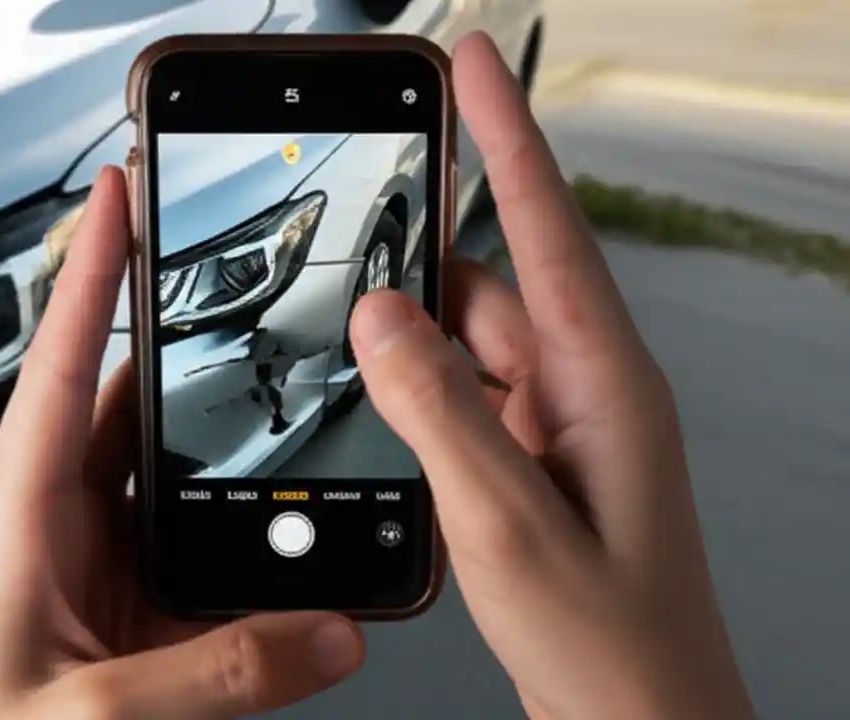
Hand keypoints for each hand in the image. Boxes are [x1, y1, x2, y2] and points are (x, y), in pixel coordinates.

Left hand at [0, 168, 364, 719]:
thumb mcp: (84, 714)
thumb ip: (208, 676)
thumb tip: (322, 636)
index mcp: (21, 519)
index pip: (58, 366)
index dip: (93, 273)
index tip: (119, 197)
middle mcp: (60, 535)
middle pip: (135, 417)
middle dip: (187, 364)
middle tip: (245, 310)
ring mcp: (98, 582)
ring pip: (179, 497)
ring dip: (232, 482)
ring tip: (299, 457)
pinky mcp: (128, 632)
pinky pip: (202, 578)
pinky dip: (249, 573)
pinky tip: (290, 583)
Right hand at [350, 33, 752, 719]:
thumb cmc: (610, 644)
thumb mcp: (507, 524)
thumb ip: (441, 412)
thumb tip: (382, 317)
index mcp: (606, 382)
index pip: (546, 226)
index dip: (506, 133)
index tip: (470, 62)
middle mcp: (588, 388)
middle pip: (494, 279)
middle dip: (424, 251)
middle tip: (358, 227)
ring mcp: (562, 423)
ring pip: (474, 338)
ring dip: (416, 337)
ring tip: (358, 346)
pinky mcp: (535, 458)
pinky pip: (469, 390)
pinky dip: (423, 387)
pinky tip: (387, 408)